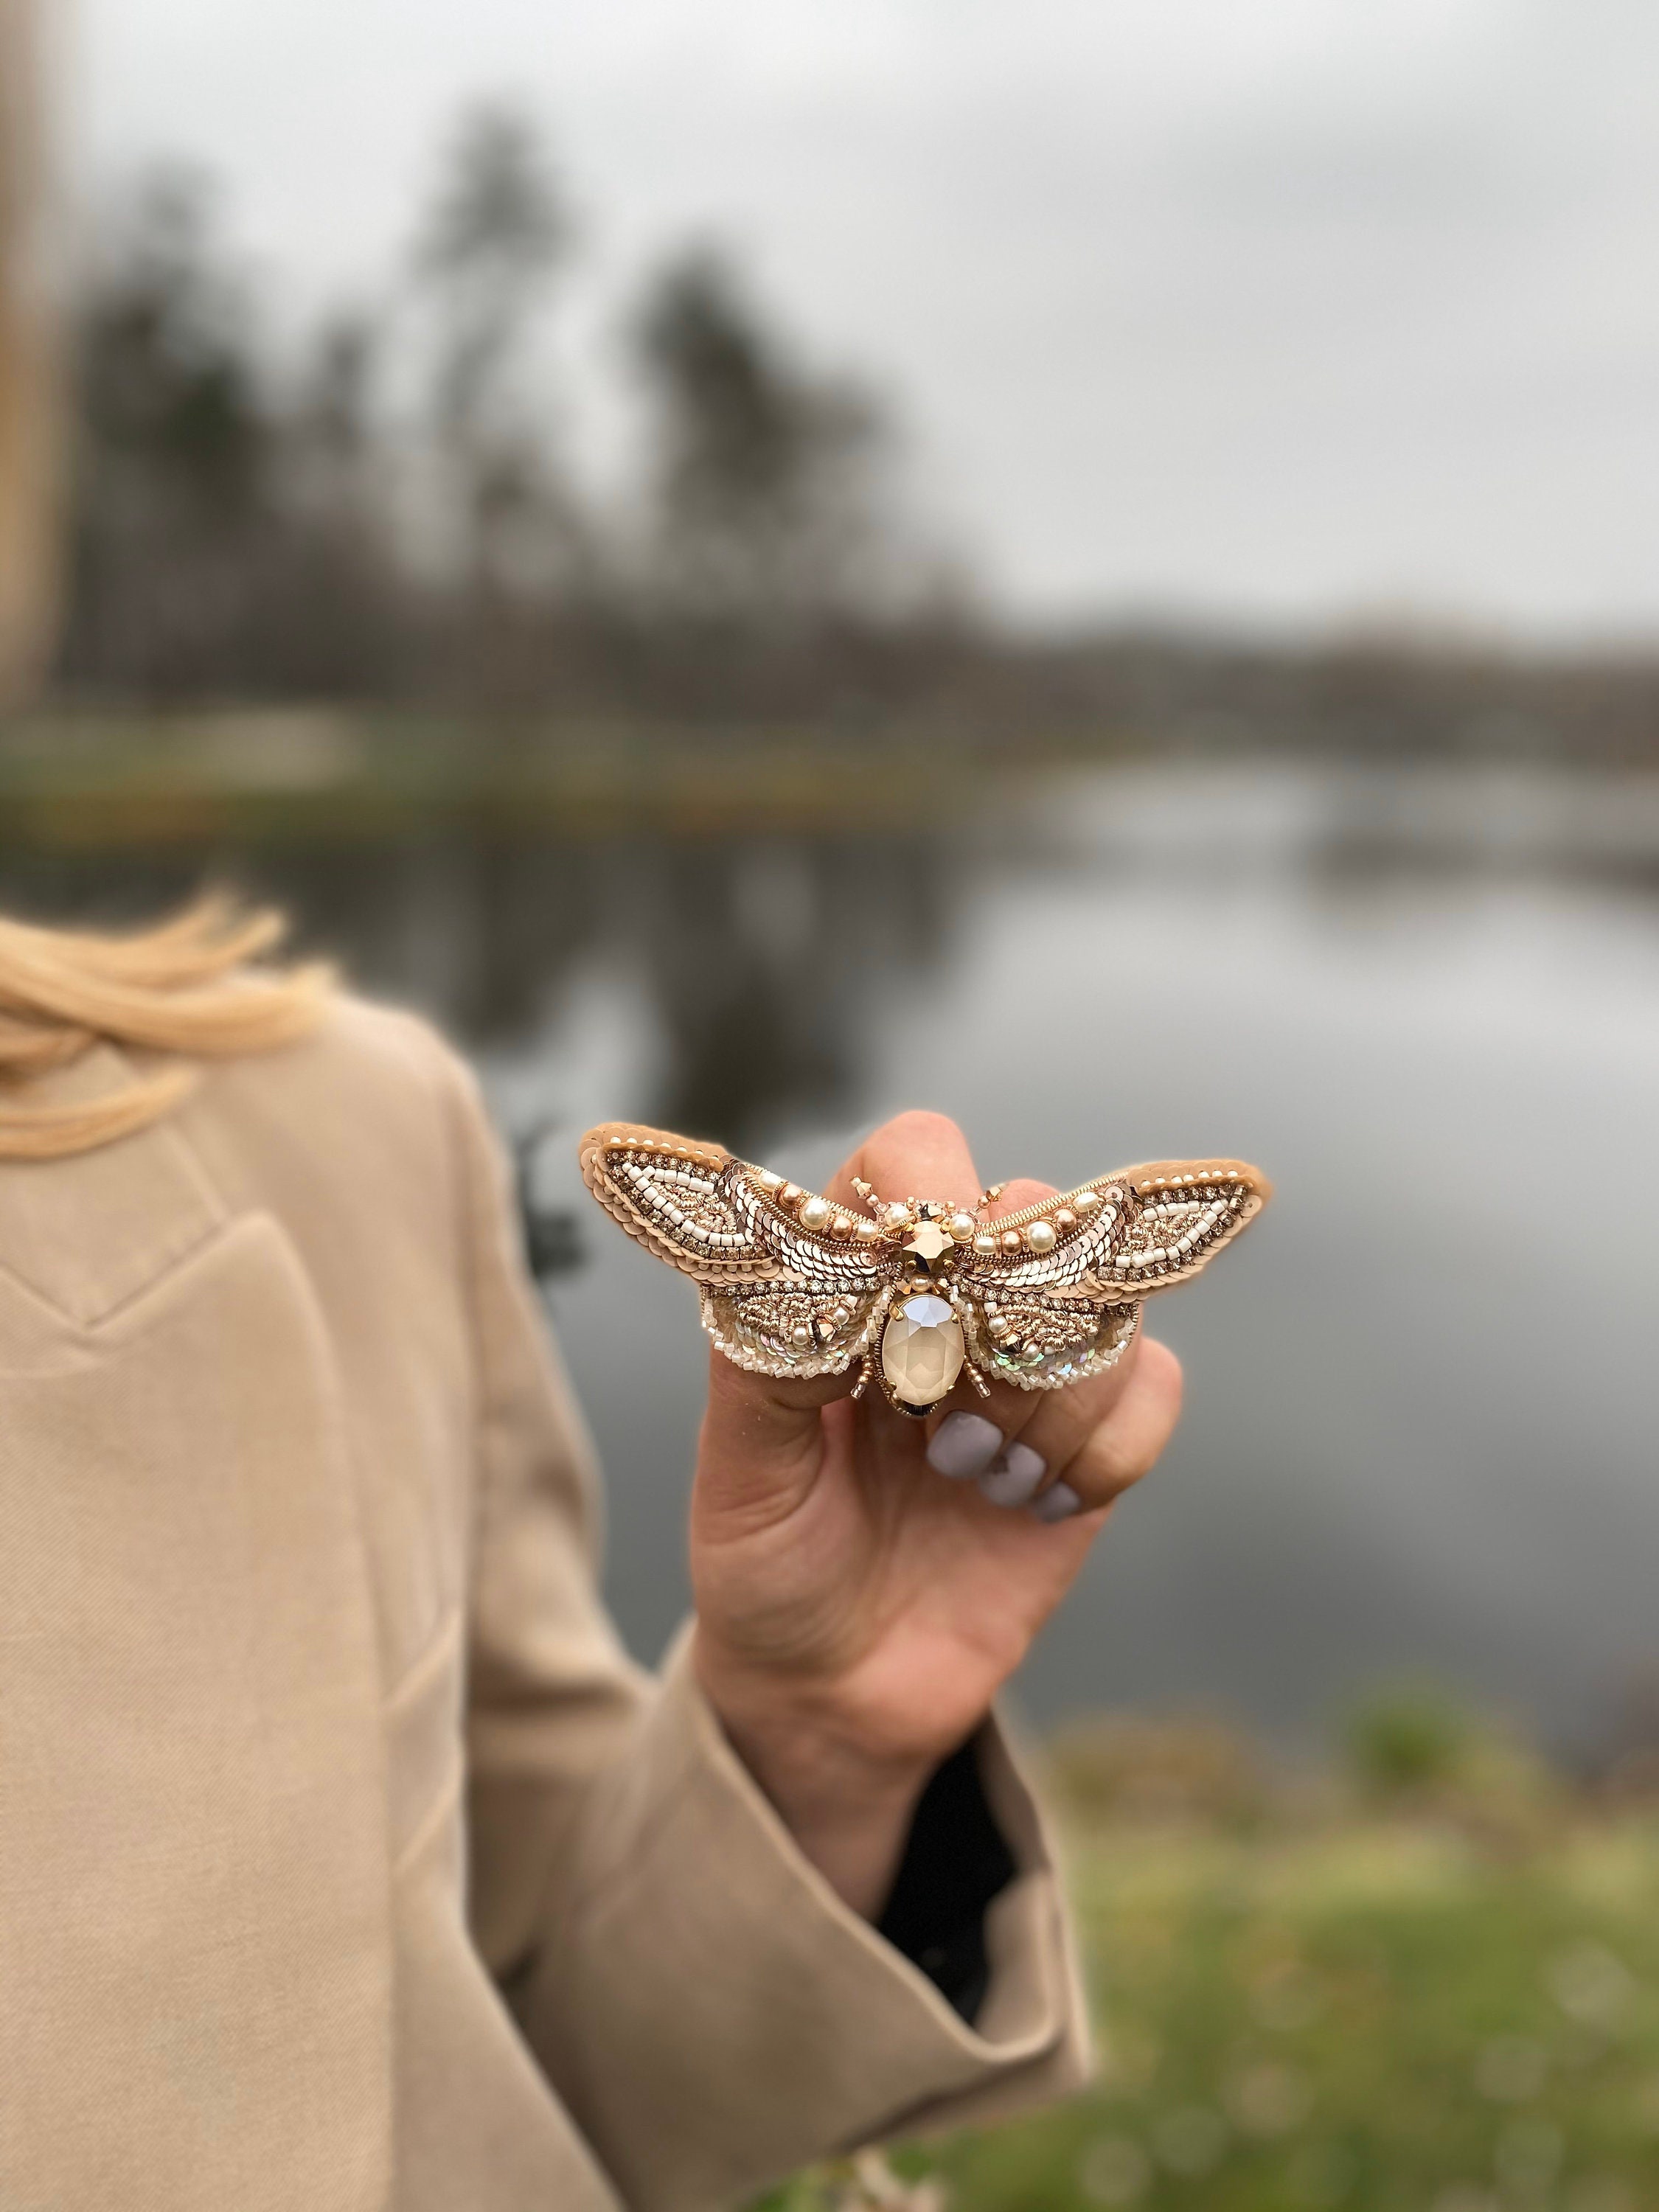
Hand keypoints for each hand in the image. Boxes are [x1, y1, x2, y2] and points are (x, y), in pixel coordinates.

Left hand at [690, 1111, 1182, 1916]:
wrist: (835, 1691)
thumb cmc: (770, 1565)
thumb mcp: (739, 1473)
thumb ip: (771, 1360)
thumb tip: (839, 1275)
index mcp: (854, 1271)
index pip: (913, 1153)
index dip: (930, 1202)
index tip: (911, 1303)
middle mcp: (950, 1293)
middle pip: (1035, 1208)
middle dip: (1000, 1319)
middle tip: (938, 1424)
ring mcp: (1031, 1360)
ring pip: (1106, 1298)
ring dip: (1047, 1399)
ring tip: (972, 1477)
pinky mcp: (1093, 1435)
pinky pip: (1155, 1387)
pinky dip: (1107, 1449)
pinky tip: (1036, 1505)